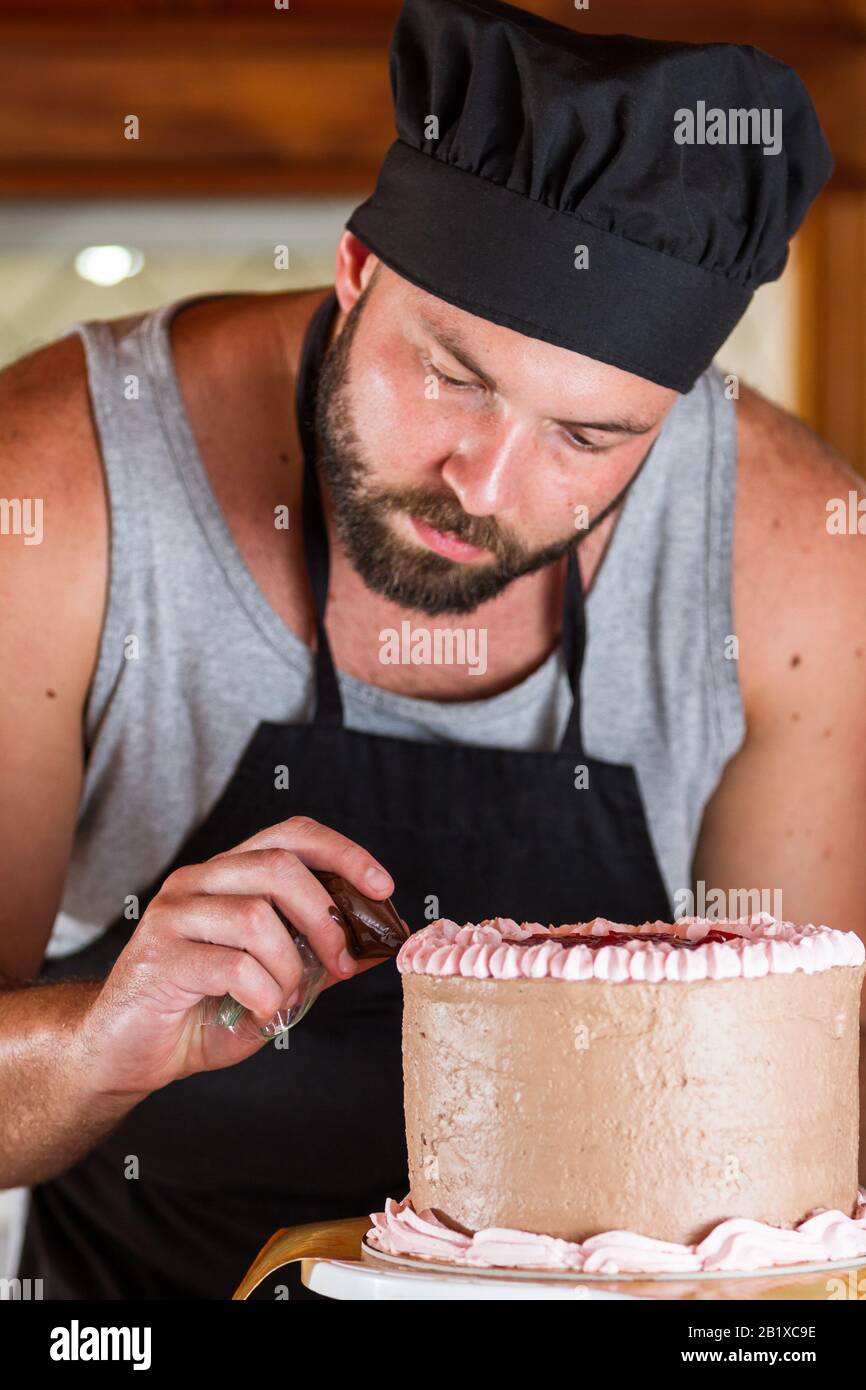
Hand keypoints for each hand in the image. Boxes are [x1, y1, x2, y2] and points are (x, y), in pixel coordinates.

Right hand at [76, 817, 394, 1096]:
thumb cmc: (199, 1014)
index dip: (342, 853)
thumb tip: (372, 949)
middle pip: (279, 866)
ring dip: (290, 967)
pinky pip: (234, 966)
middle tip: (340, 961)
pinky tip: (264, 1013)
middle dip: (325, 916)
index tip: (382, 887)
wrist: (124, 1053)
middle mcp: (198, 881)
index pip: (290, 836)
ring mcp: (175, 914)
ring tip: (287, 998)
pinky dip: (265, 996)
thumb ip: (316, 963)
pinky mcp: (160, 955)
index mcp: (228, 876)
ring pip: (257, 916)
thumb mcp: (274, 986)